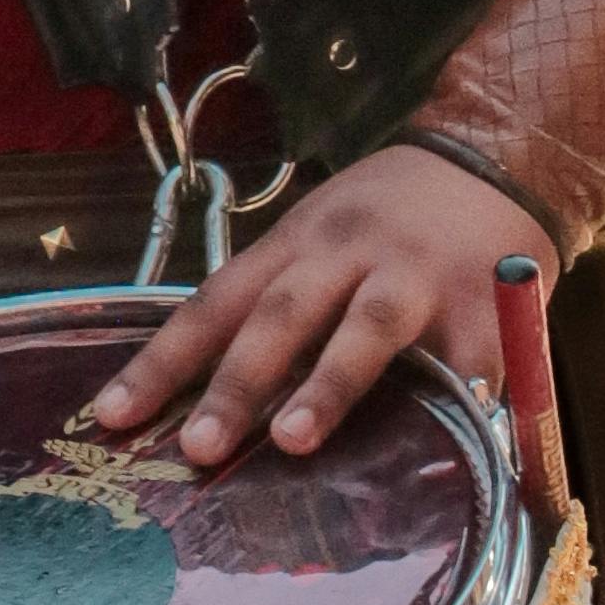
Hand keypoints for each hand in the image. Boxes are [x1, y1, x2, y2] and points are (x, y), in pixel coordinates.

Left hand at [86, 140, 532, 467]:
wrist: (491, 155)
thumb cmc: (386, 214)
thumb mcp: (316, 235)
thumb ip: (277, 299)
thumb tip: (213, 389)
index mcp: (292, 244)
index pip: (213, 303)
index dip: (162, 360)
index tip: (114, 415)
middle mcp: (344, 254)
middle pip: (279, 316)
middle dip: (234, 383)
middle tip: (197, 447)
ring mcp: (414, 275)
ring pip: (364, 330)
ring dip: (326, 386)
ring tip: (292, 441)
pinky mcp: (484, 300)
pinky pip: (470, 359)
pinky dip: (460, 404)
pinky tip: (443, 449)